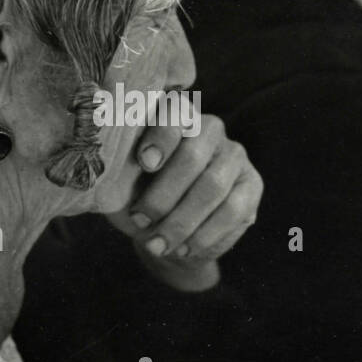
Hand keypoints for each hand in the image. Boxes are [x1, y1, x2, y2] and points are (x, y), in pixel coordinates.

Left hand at [108, 112, 261, 289]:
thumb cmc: (138, 197)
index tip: (144, 163)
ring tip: (157, 245)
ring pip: (213, 186)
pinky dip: (204, 235)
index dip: (161, 137)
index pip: (174, 112)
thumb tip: (110, 171)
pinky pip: (232, 210)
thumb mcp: (121, 184)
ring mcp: (234, 155)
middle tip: (140, 220)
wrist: (167, 232)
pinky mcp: (251, 184)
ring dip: (181, 222)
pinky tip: (183, 248)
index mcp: (173, 116)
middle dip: (163, 195)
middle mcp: (209, 128)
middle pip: (193, 155)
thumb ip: (120, 172)